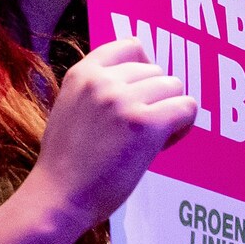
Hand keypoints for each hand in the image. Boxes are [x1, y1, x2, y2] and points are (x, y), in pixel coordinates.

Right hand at [21, 38, 197, 229]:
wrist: (58, 197)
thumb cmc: (66, 162)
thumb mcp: (70, 109)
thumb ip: (97, 89)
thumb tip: (138, 79)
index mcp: (82, 74)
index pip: (131, 46)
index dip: (143, 68)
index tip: (139, 92)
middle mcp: (102, 81)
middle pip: (157, 71)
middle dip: (155, 98)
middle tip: (137, 129)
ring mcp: (123, 100)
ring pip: (174, 87)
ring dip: (169, 111)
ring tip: (147, 138)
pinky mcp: (145, 123)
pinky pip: (186, 108)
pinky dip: (182, 126)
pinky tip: (162, 144)